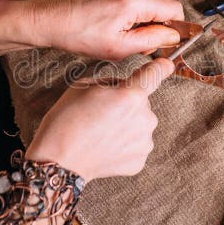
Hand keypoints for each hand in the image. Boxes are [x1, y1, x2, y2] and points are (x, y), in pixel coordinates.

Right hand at [25, 58, 173, 181]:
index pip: (156, 73)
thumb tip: (125, 85)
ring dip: (128, 124)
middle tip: (102, 113)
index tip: (165, 64)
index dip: (160, 66)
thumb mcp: (85, 85)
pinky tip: (106, 146)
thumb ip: (113, 81)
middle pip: (142, 102)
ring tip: (102, 132)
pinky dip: (124, 144)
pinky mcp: (140, 160)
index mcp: (131, 95)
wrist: (59, 159)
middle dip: (127, 103)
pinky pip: (136, 144)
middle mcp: (144, 118)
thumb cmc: (67, 120)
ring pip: (141, 123)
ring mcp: (144, 141)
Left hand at [33, 0, 184, 60]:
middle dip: (157, 23)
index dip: (175, 26)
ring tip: (123, 28)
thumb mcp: (120, 47)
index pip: (175, 9)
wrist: (55, 19)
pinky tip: (116, 17)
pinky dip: (133, 5)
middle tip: (137, 39)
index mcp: (135, 0)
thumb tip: (174, 35)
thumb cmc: (82, 35)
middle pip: (163, 3)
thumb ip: (153, 40)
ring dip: (144, 14)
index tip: (166, 39)